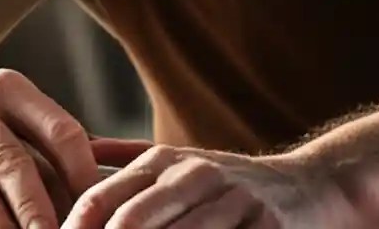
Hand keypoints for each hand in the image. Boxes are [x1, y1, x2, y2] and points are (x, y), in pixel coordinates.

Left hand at [64, 145, 360, 228]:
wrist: (311, 187)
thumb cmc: (228, 184)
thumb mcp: (177, 165)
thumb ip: (122, 162)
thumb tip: (67, 156)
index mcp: (163, 162)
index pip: (101, 198)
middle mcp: (193, 175)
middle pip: (130, 221)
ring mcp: (230, 200)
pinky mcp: (263, 225)